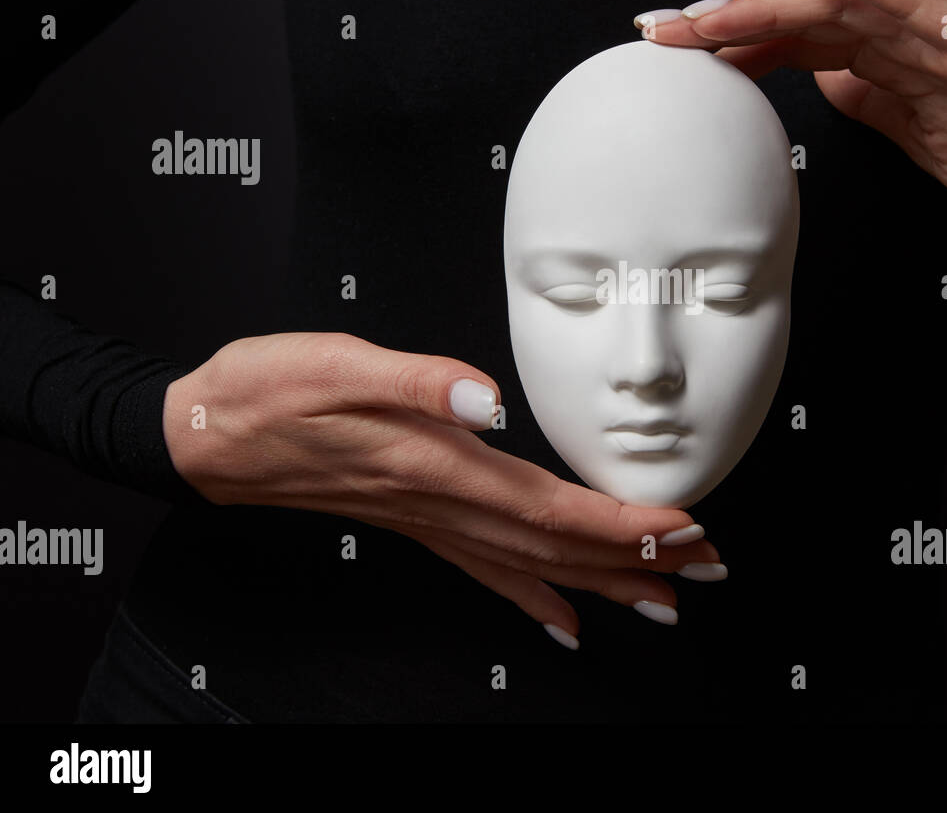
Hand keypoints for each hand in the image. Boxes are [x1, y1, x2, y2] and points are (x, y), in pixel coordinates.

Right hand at [162, 332, 723, 646]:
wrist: (206, 434)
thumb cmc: (266, 390)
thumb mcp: (333, 363)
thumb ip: (415, 379)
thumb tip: (484, 398)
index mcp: (435, 462)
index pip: (550, 508)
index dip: (621, 524)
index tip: (683, 530)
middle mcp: (440, 503)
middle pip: (557, 547)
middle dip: (639, 560)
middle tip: (705, 570)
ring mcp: (428, 520)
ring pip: (532, 565)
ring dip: (604, 582)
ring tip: (664, 600)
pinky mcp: (413, 519)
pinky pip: (486, 572)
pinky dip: (534, 597)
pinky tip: (565, 619)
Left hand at [636, 0, 946, 240]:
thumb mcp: (917, 139)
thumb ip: (873, 102)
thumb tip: (823, 81)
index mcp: (888, 63)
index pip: (797, 41)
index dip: (735, 43)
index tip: (676, 58)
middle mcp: (906, 38)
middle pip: (800, 16)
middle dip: (726, 23)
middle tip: (660, 34)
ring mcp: (939, 36)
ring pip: (838, 3)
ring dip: (763, 2)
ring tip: (702, 12)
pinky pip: (907, 2)